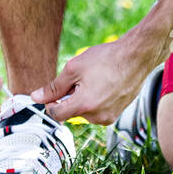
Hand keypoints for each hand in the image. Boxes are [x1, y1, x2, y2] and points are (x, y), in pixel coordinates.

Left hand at [30, 29, 163, 126]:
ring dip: (83, 99)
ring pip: (85, 112)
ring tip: (95, 79)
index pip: (56, 114)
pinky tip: (103, 84)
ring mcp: (108, 117)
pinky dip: (95, 100)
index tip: (52, 92)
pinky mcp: (116, 113)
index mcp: (84, 105)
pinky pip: (97, 111)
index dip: (50, 103)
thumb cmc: (106, 59)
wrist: (136, 56)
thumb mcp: (74, 68)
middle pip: (71, 112)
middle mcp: (96, 117)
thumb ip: (53, 87)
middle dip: (70, 98)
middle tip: (80, 78)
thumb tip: (36, 97)